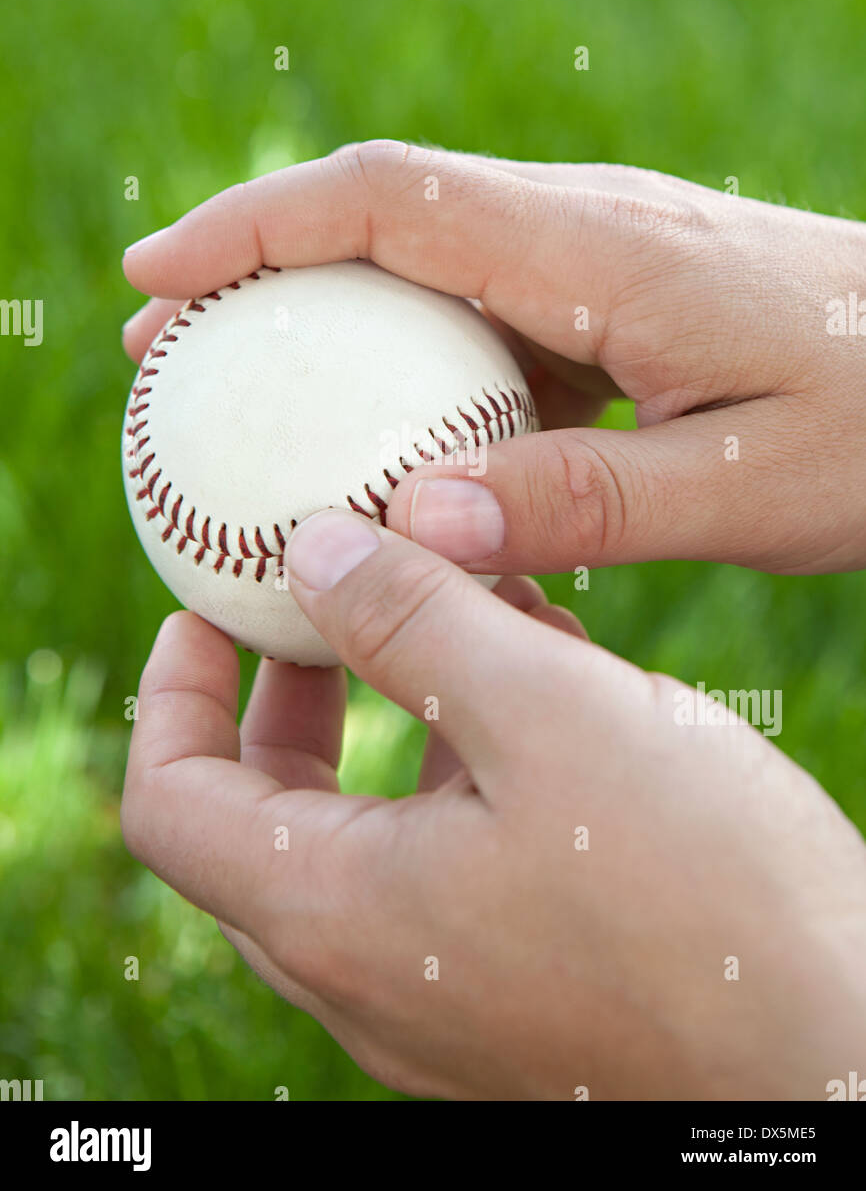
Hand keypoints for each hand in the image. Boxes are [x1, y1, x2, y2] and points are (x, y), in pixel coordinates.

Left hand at [121, 510, 865, 1099]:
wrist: (833, 1061)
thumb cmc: (704, 896)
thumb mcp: (551, 716)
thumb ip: (416, 624)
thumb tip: (313, 554)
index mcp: (336, 912)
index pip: (171, 799)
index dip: (173, 688)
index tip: (213, 603)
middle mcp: (366, 974)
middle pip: (263, 816)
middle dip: (287, 694)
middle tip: (328, 604)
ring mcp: (438, 995)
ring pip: (367, 836)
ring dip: (396, 719)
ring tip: (469, 618)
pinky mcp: (513, 995)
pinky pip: (448, 868)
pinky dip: (468, 771)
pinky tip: (550, 696)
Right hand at [122, 141, 865, 576]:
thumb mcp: (749, 488)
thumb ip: (583, 501)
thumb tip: (407, 527)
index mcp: (602, 252)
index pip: (385, 201)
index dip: (254, 228)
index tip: (156, 279)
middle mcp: (590, 227)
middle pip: (383, 219)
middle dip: (259, 272)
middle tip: (169, 361)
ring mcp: (607, 256)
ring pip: (430, 268)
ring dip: (331, 325)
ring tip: (254, 410)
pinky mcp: (626, 296)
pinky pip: (491, 315)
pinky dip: (415, 366)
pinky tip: (400, 442)